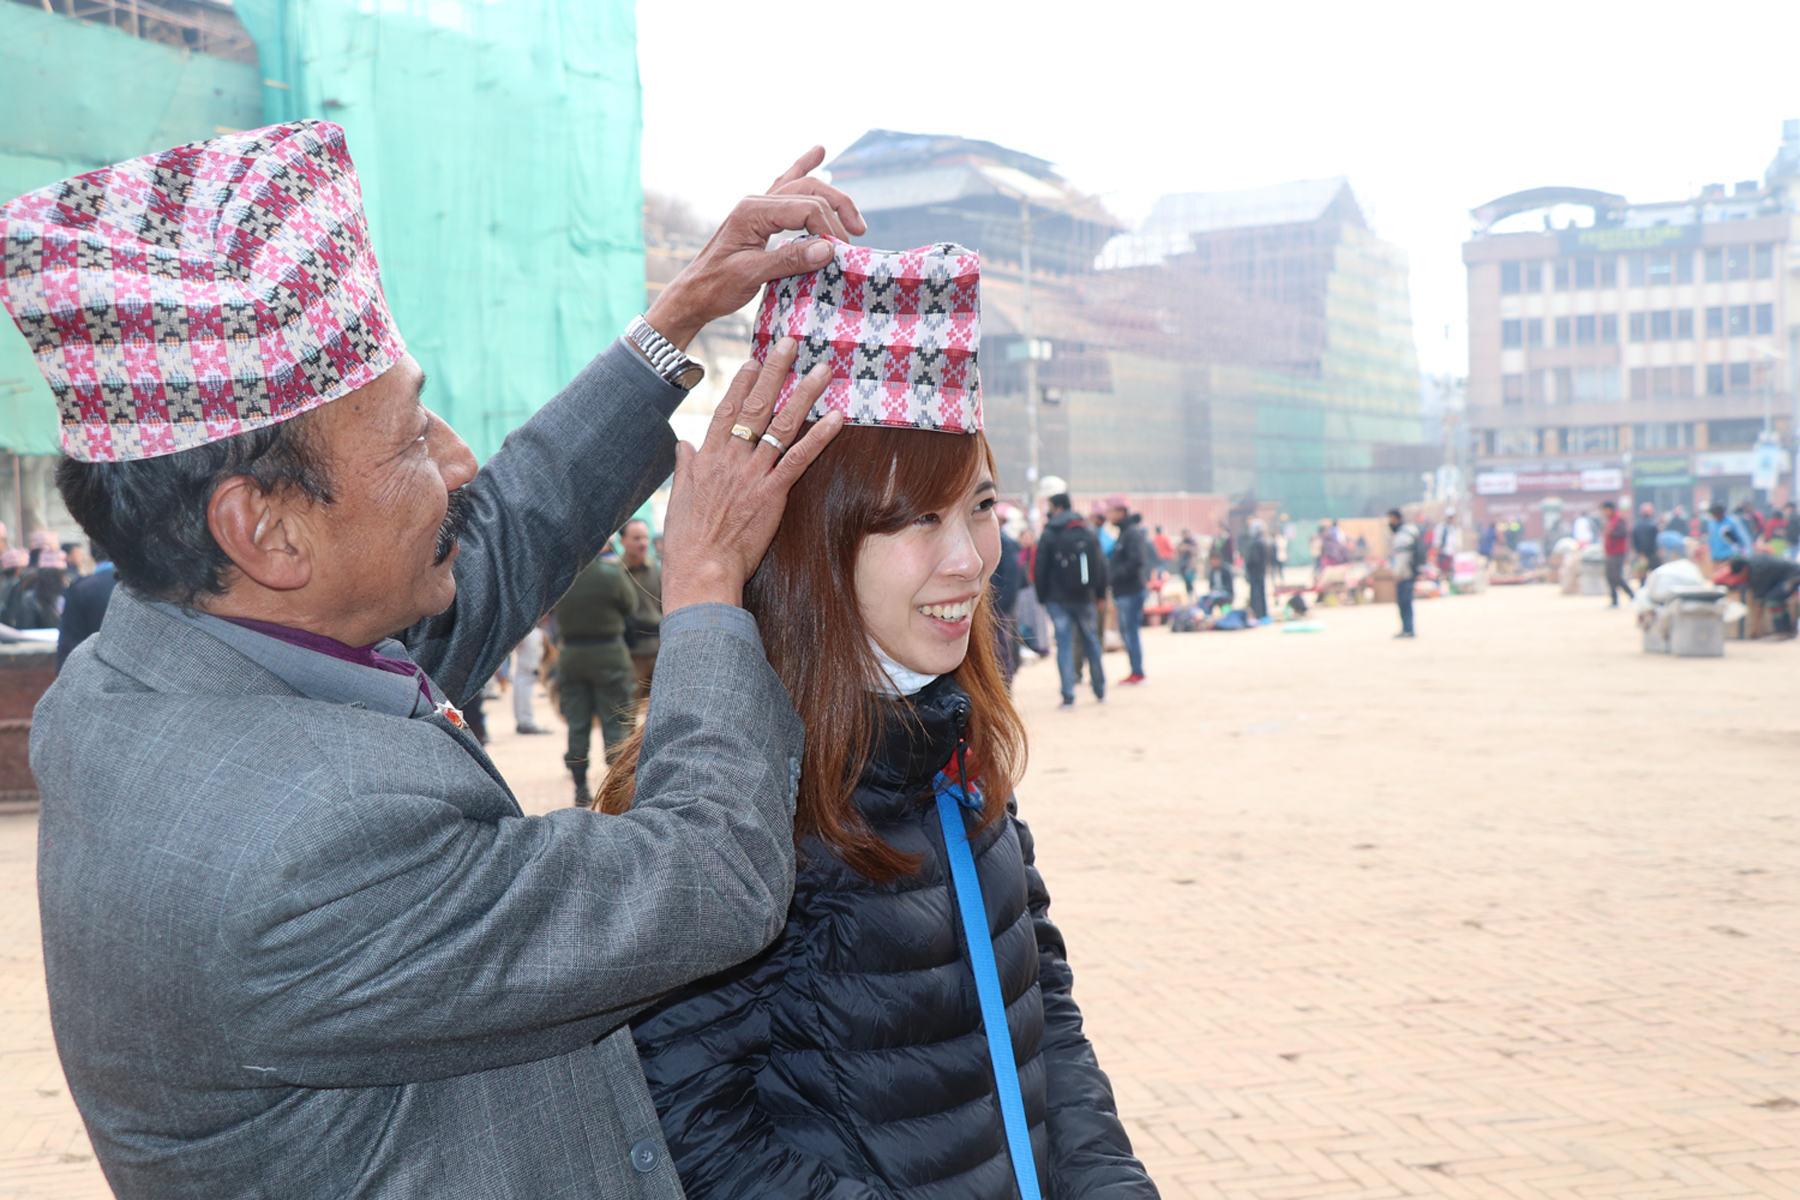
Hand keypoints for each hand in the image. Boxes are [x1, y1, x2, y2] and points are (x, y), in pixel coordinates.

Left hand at [645, 147, 866, 348]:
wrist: (694, 294)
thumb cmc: (716, 286)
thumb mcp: (751, 275)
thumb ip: (788, 260)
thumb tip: (828, 248)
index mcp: (752, 211)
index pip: (804, 208)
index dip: (829, 228)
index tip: (842, 253)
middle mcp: (756, 202)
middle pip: (808, 191)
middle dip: (837, 209)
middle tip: (857, 235)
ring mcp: (757, 206)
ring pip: (802, 187)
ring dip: (831, 198)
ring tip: (854, 219)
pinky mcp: (760, 217)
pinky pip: (787, 187)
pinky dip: (803, 169)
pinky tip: (818, 152)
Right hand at [660, 338, 843, 611]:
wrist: (701, 570)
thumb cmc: (688, 541)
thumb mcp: (677, 498)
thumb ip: (683, 466)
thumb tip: (682, 444)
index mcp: (706, 458)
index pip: (726, 409)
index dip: (742, 382)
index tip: (756, 360)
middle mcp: (730, 459)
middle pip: (755, 405)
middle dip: (774, 371)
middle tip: (791, 343)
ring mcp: (752, 475)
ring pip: (781, 425)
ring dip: (803, 393)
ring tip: (821, 369)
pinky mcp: (772, 494)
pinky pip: (799, 459)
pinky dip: (819, 437)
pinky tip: (836, 417)